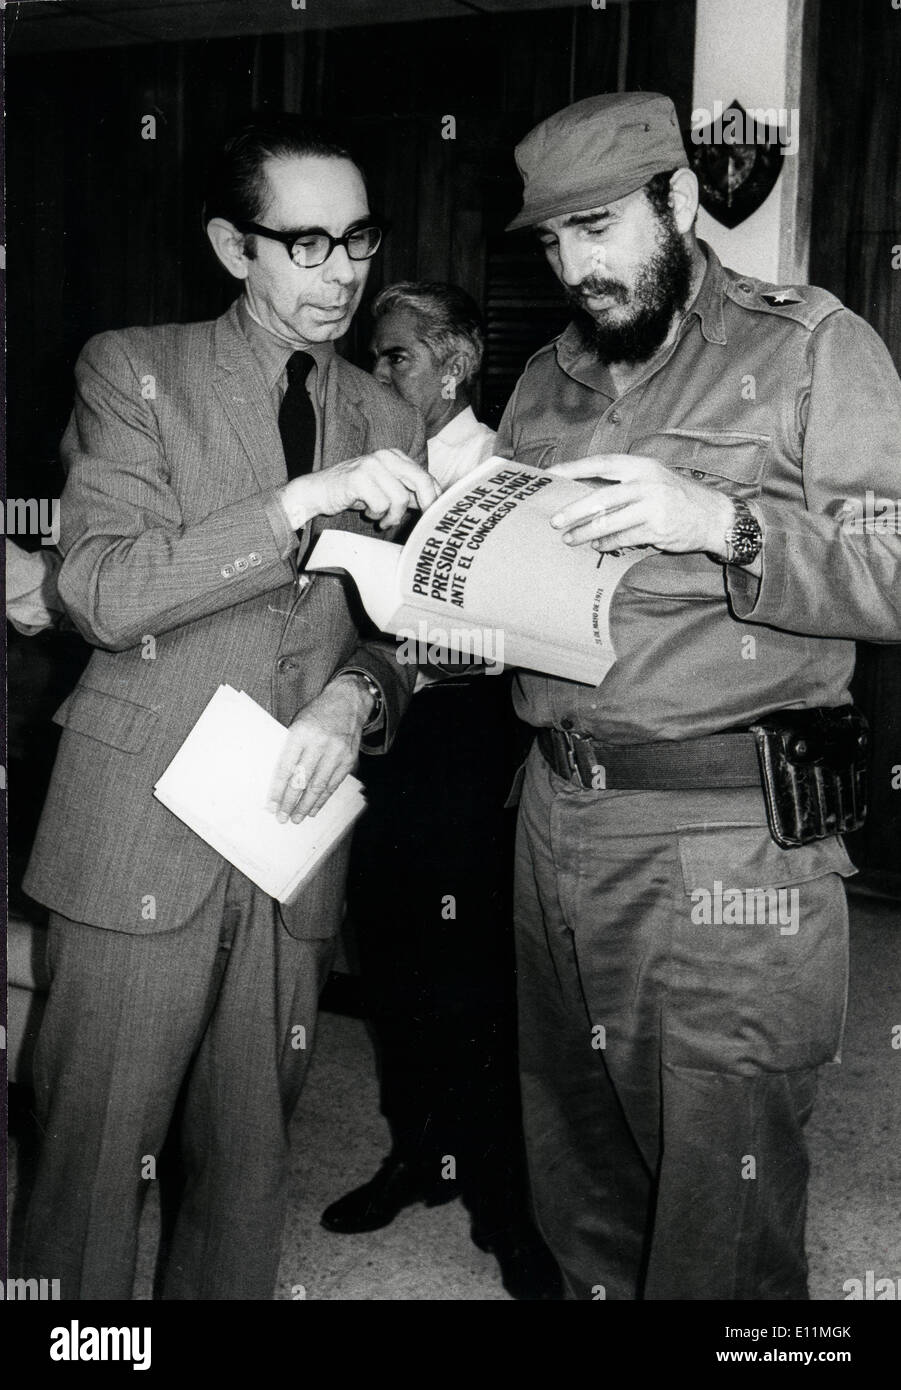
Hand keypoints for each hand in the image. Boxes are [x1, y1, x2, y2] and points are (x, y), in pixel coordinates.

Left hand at [267, 675, 372, 822]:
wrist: (348, 702)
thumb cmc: (317, 713)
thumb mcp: (297, 722)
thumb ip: (290, 748)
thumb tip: (279, 779)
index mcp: (301, 733)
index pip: (286, 768)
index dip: (278, 790)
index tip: (271, 806)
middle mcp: (320, 743)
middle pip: (302, 780)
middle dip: (290, 802)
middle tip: (282, 818)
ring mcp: (336, 752)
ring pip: (318, 786)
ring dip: (306, 805)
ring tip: (296, 818)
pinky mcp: (348, 760)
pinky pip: (333, 785)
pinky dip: (322, 799)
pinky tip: (313, 809)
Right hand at [280, 448, 437, 531]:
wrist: (319, 491)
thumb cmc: (354, 493)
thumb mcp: (384, 491)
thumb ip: (407, 494)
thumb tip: (433, 505)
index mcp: (395, 456)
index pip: (426, 477)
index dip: (435, 499)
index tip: (433, 517)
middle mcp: (386, 456)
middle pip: (421, 481)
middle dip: (426, 505)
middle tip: (422, 523)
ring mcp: (372, 465)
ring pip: (400, 498)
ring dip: (392, 516)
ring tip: (381, 518)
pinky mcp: (359, 477)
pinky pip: (381, 504)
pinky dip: (376, 515)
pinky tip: (367, 513)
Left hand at [547, 454, 734, 556]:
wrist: (713, 515)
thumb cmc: (675, 495)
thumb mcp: (652, 477)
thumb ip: (622, 482)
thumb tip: (582, 492)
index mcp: (641, 465)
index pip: (601, 463)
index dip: (574, 468)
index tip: (551, 475)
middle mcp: (646, 482)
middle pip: (601, 497)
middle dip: (575, 510)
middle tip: (555, 521)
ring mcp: (653, 506)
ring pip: (610, 521)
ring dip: (586, 532)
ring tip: (569, 539)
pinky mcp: (657, 528)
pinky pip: (623, 538)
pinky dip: (607, 543)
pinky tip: (596, 546)